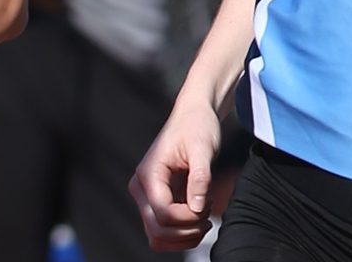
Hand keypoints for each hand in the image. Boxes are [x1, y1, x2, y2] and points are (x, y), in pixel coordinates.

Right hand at [129, 97, 218, 250]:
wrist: (193, 116)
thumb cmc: (198, 127)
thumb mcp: (203, 148)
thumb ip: (200, 177)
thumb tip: (197, 207)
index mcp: (149, 173)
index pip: (163, 213)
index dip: (189, 218)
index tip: (210, 203)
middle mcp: (141, 187)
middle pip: (156, 230)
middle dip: (187, 231)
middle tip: (208, 214)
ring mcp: (146, 196)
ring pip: (157, 236)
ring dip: (184, 236)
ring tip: (205, 216)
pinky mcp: (156, 201)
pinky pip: (163, 231)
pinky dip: (182, 234)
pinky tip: (200, 215)